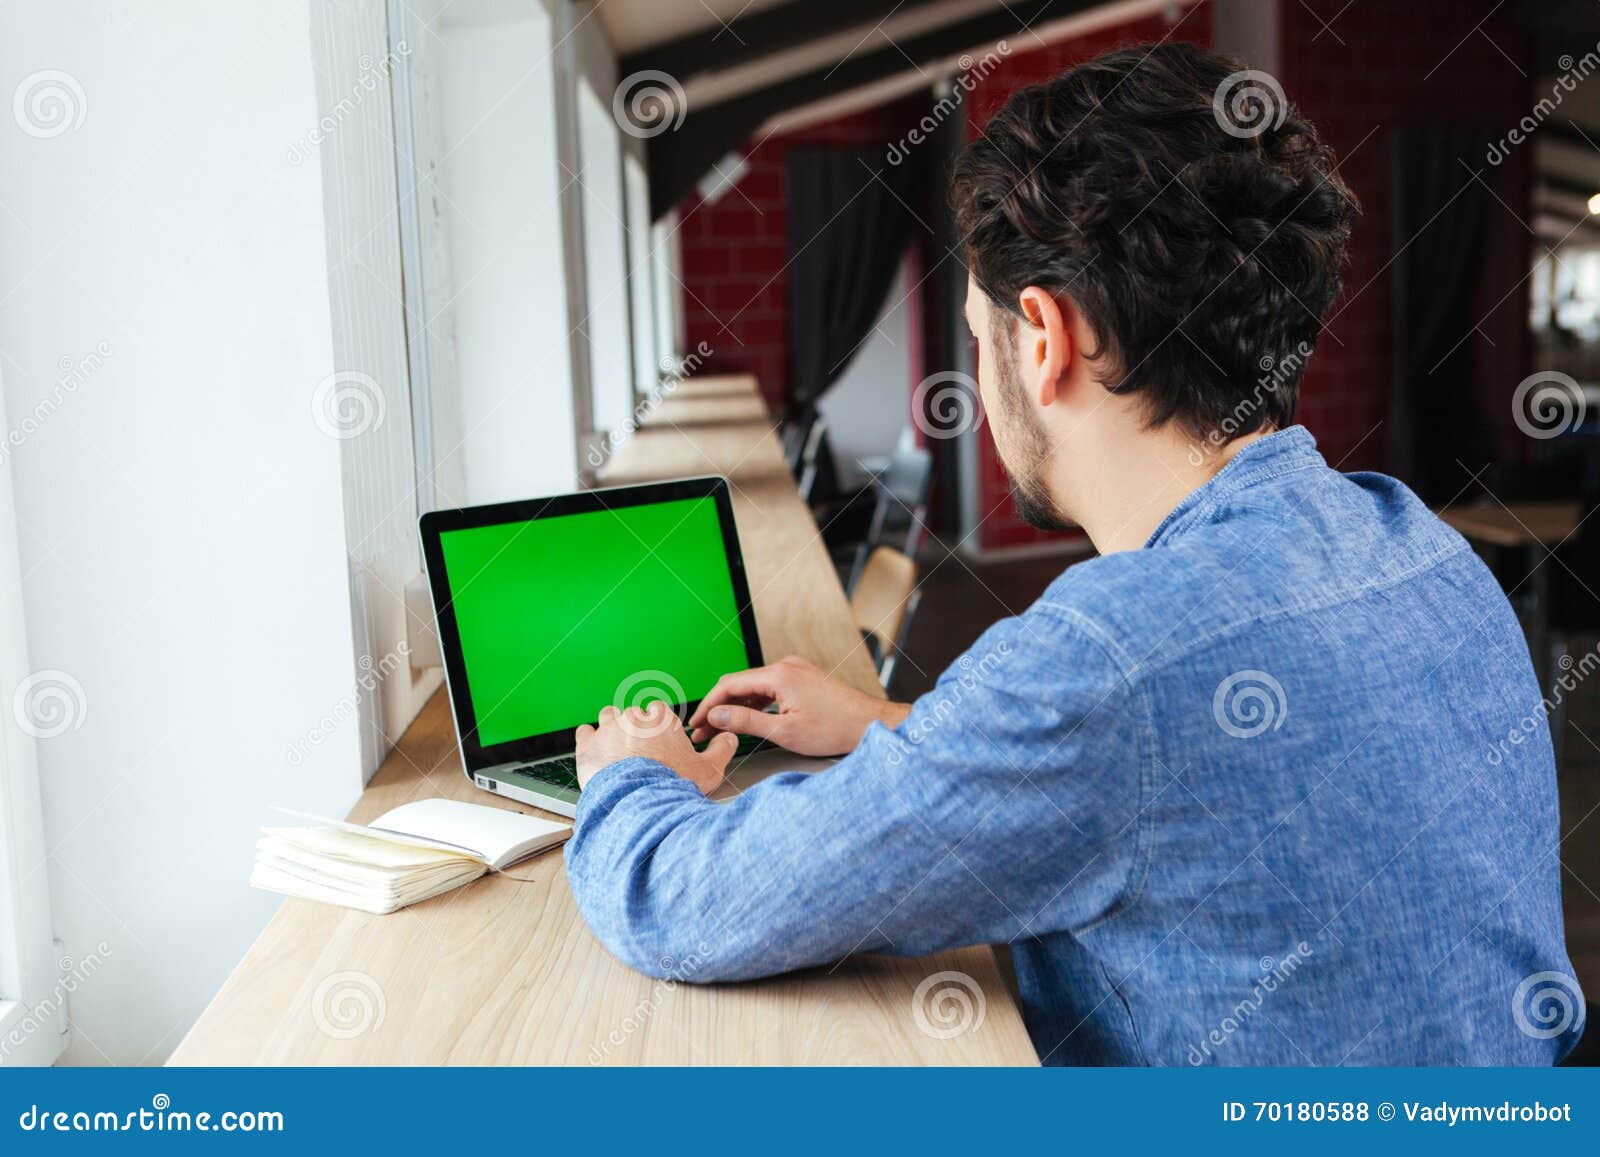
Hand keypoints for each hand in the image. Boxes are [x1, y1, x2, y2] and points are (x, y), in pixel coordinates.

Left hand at [575, 703, 737, 794]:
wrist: (639, 804)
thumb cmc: (672, 787)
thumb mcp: (709, 771)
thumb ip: (722, 750)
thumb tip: (729, 738)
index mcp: (662, 720)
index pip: (659, 711)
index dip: (660, 727)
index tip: (660, 743)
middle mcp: (634, 718)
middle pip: (634, 714)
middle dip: (636, 729)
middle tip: (641, 752)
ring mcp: (609, 729)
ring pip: (608, 717)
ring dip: (612, 728)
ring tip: (617, 748)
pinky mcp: (588, 744)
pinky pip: (584, 732)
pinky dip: (589, 739)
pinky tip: (595, 749)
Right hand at [687, 655, 910, 756]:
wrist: (870, 723)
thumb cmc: (835, 728)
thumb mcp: (784, 731)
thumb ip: (746, 722)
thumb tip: (717, 715)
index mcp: (778, 674)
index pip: (729, 685)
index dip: (708, 706)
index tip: (696, 724)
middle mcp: (785, 666)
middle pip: (739, 684)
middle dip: (718, 707)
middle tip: (703, 731)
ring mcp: (794, 670)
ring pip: (753, 686)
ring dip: (735, 706)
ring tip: (720, 728)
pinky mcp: (802, 678)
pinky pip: (768, 687)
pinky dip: (754, 703)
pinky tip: (747, 719)